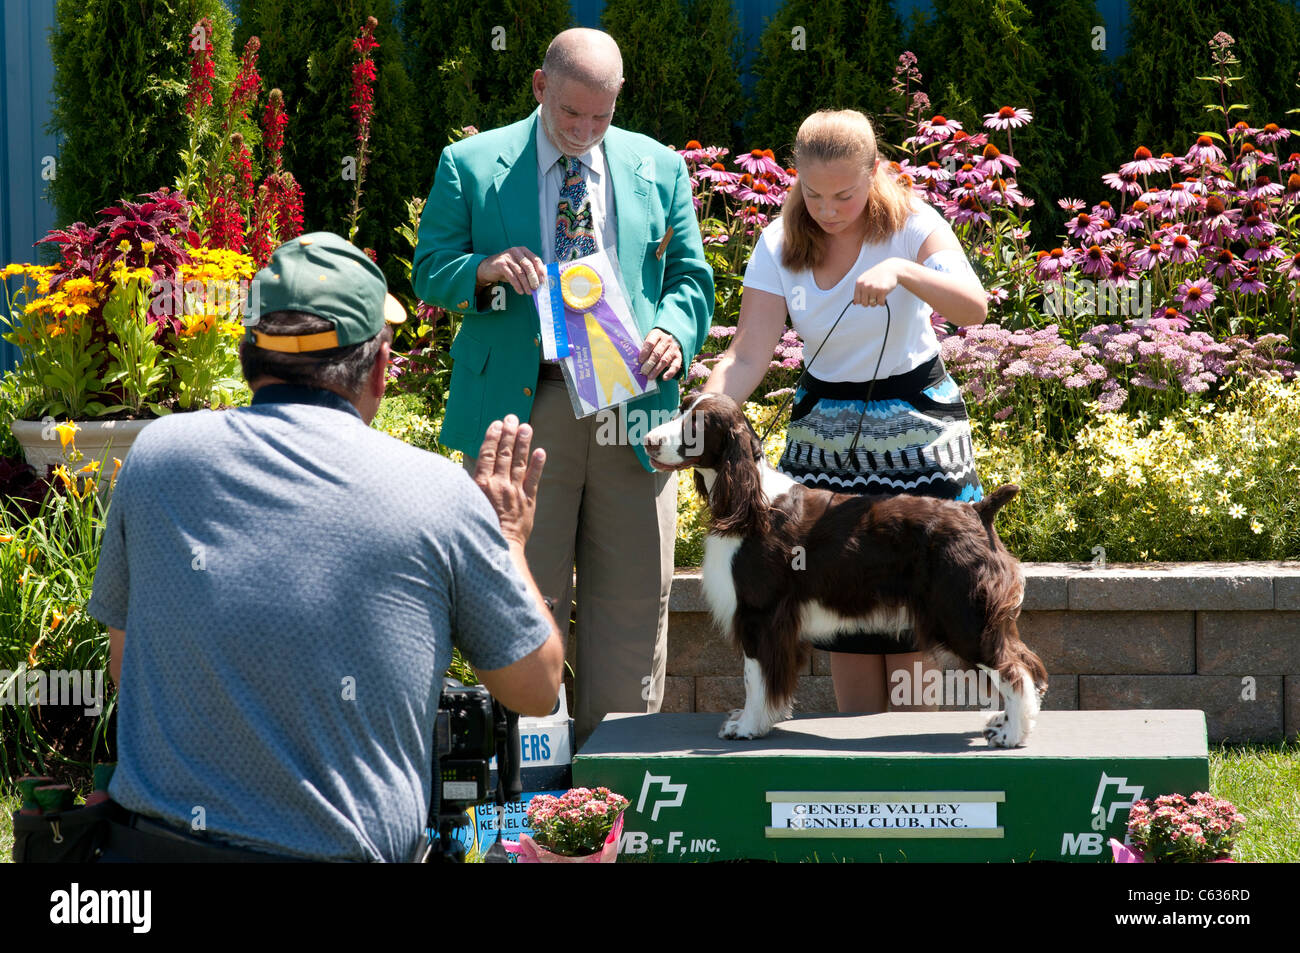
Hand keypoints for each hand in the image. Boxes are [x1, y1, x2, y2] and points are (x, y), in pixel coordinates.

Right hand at [473, 415, 545, 546]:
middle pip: (505, 454)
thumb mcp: (466, 505)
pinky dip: (537, 465)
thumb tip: (472, 470)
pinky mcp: (528, 502)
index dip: (492, 437)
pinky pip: (534, 480)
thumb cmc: (476, 529)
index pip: (487, 454)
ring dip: (523, 443)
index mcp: (480, 485)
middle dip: (509, 434)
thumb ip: (470, 486)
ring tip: (527, 427)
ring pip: (520, 462)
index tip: (497, 424)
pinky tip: (541, 451)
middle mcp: (498, 485)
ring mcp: (515, 492)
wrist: (496, 549)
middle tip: (513, 418)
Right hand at [477, 247, 545, 294]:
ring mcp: (508, 257)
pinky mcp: (501, 264)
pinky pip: (511, 276)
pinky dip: (517, 285)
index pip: (536, 259)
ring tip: (528, 292)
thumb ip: (529, 270)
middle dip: (533, 278)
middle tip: (536, 288)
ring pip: (520, 272)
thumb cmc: (507, 268)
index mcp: (523, 251)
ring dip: (525, 284)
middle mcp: (516, 251)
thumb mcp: (519, 266)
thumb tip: (541, 282)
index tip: (543, 281)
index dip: (540, 270)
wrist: (488, 267)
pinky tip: (520, 291)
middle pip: (528, 266)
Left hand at [637, 328, 682, 380]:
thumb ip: (642, 349)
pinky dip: (670, 373)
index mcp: (657, 334)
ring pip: (664, 360)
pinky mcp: (678, 357)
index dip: (644, 352)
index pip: (650, 343)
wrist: (667, 340)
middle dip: (649, 364)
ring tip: (650, 377)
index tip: (640, 361)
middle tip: (643, 371)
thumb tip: (635, 361)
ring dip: (656, 370)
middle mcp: (667, 340)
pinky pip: (676, 366)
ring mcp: (673, 348)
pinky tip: (664, 378)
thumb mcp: (647, 340)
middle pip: (657, 353)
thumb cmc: (653, 343)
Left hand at [853, 258, 904, 307]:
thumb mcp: (865, 280)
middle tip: (875, 297)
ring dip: (877, 302)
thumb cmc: (878, 275)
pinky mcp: (882, 290)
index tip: (867, 298)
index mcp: (859, 283)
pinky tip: (884, 295)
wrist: (890, 269)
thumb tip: (855, 303)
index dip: (863, 301)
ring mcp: (874, 288)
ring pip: (873, 304)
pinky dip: (883, 302)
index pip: (857, 300)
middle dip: (870, 302)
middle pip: (864, 304)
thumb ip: (860, 290)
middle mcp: (865, 285)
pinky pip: (881, 303)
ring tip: (879, 294)